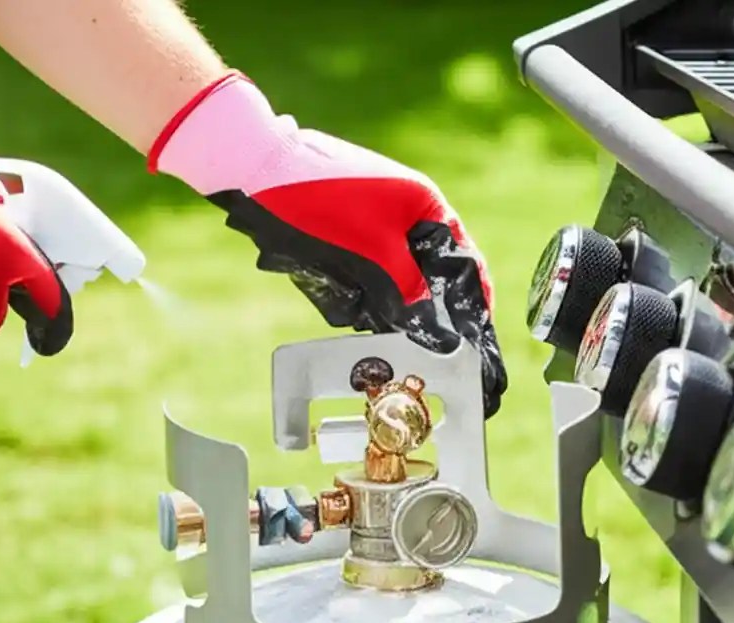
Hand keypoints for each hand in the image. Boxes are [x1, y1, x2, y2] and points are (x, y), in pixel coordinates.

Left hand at [149, 73, 507, 417]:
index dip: (471, 300)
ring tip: (374, 322)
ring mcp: (374, 220)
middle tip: (419, 342)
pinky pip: (365, 270)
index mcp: (425, 204)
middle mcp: (405, 211)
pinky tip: (347, 304)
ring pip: (394, 275)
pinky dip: (359, 290)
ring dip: (384, 301)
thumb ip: (408, 291)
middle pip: (428, 272)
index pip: (463, 259)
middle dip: (419, 307)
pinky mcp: (346, 231)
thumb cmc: (322, 202)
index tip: (475, 337)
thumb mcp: (374, 252)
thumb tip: (431, 327)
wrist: (259, 169)